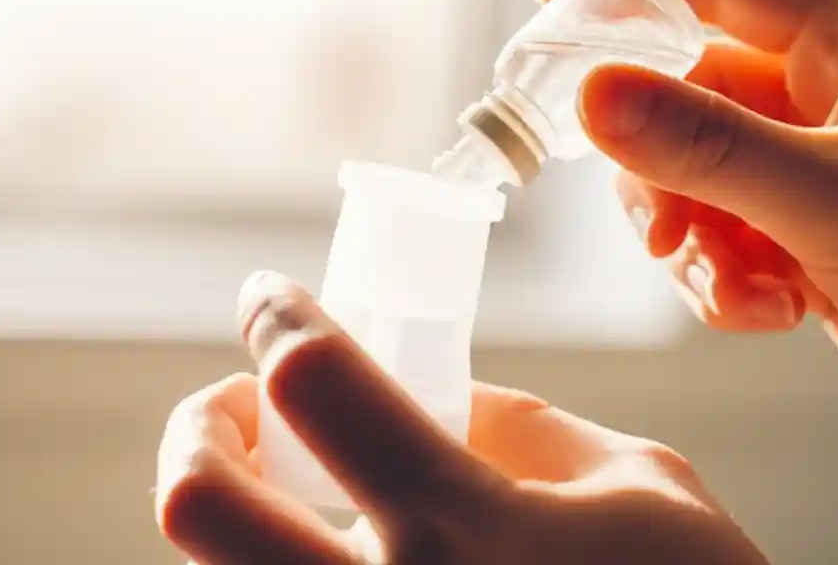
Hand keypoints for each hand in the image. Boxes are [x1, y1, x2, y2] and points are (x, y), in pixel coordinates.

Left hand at [156, 272, 768, 563]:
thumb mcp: (639, 486)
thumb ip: (519, 422)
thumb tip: (426, 394)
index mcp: (466, 533)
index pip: (315, 383)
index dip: (277, 318)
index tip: (265, 299)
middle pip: (198, 501)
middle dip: (199, 430)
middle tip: (243, 412)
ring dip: (234, 514)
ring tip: (295, 495)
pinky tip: (341, 557)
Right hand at [535, 0, 837, 476]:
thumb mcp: (836, 203)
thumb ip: (709, 149)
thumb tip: (597, 98)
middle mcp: (829, 96)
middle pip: (686, 94)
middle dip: (661, 170)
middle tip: (662, 228)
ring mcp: (811, 165)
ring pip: (689, 173)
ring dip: (691, 238)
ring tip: (735, 287)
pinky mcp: (799, 229)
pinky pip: (714, 232)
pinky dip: (720, 277)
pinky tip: (768, 311)